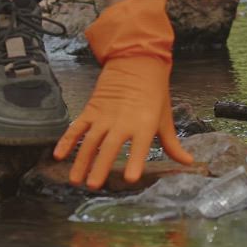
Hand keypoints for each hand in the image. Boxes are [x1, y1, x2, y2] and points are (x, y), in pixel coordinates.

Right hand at [52, 0, 192, 188]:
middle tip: (94, 186)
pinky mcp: (91, 110)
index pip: (140, 146)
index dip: (135, 161)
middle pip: (109, 147)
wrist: (136, 61)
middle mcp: (122, 121)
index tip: (130, 178)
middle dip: (100, 167)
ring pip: (89, 141)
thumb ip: (172, 144)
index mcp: (144, 124)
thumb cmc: (154, 93)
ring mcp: (104, 116)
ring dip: (81, 161)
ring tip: (75, 180)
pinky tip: (59, 155)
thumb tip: (188, 162)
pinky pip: (77, 127)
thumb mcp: (165, 118)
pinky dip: (67, 140)